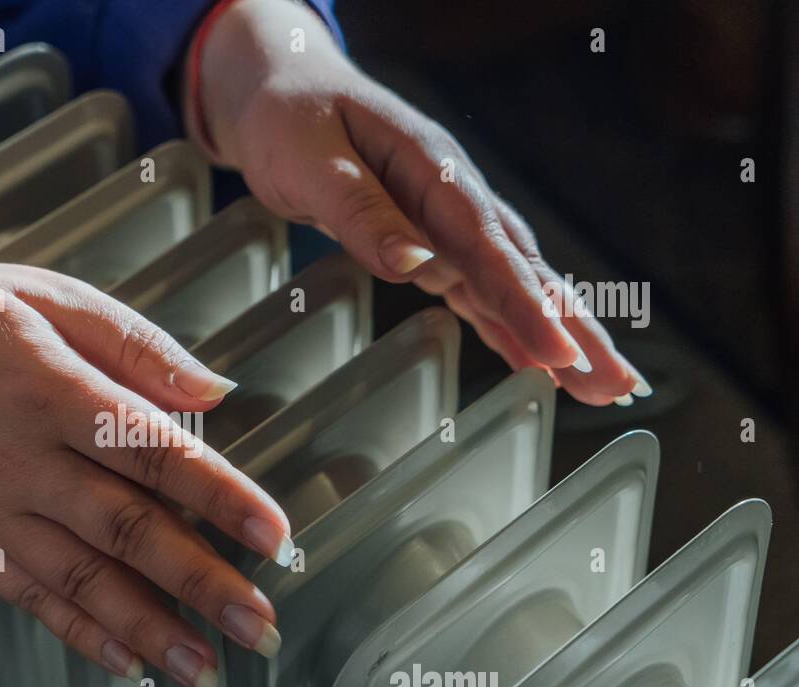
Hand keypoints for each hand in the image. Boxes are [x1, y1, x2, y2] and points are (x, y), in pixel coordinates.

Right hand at [0, 238, 291, 686]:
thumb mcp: (43, 295)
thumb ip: (134, 344)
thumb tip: (213, 391)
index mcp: (50, 389)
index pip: (151, 451)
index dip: (219, 494)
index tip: (273, 534)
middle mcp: (22, 459)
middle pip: (124, 530)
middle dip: (200, 584)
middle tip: (261, 627)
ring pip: (80, 580)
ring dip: (148, 629)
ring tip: (207, 669)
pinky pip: (30, 597)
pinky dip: (80, 634)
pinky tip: (127, 663)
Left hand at [187, 0, 648, 405]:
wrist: (282, 86)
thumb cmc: (290, 118)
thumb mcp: (311, 163)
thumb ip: (361, 214)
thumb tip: (415, 264)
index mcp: (432, 169)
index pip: (489, 247)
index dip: (526, 304)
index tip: (557, 353)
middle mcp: (453, 195)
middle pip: (525, 269)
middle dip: (574, 329)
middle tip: (617, 384)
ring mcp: (447, 219)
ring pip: (515, 285)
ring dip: (558, 336)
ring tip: (603, 387)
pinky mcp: (432, 240)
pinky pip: (480, 291)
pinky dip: (512, 328)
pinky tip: (539, 364)